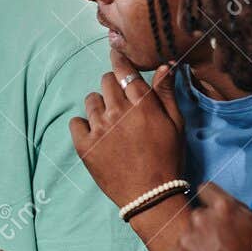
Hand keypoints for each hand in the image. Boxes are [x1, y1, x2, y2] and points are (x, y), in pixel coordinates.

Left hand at [69, 51, 184, 209]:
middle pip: (106, 81)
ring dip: (99, 105)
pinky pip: (75, 122)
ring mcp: (99, 129)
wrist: (150, 196)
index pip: (124, 70)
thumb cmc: (168, 159)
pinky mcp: (84, 145)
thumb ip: (166, 93)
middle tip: (121, 103)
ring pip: (91, 100)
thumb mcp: (176, 125)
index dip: (118, 59)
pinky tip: (96, 134)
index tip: (115, 54)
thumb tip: (164, 65)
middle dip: (112, 86)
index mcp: (142, 105)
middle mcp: (118, 112)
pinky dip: (83, 125)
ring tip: (111, 123)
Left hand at [155, 181, 251, 250]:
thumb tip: (224, 203)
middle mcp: (200, 218)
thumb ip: (238, 211)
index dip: (208, 198)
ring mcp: (185, 239)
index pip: (206, 189)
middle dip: (205, 228)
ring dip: (195, 247)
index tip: (208, 206)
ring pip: (187, 237)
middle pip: (197, 216)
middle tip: (218, 249)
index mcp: (224, 208)